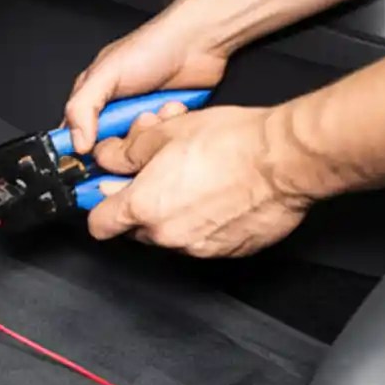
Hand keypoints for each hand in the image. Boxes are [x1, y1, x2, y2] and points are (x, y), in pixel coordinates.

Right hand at [65, 18, 228, 154]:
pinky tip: (169, 116)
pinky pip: (158, 142)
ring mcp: (139, 118)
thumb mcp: (106, 74)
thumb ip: (82, 107)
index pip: (74, 134)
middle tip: (130, 132)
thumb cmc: (153, 46)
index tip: (88, 160)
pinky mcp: (162, 124)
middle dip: (119, 144)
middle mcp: (114, 110)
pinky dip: (164, 134)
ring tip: (154, 115)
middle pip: (105, 146)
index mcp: (92, 97)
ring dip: (144, 137)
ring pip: (134, 148)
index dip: (78, 150)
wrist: (200, 42)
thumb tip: (76, 143)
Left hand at [87, 106, 314, 257]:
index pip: (99, 224)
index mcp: (143, 207)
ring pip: (168, 235)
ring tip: (194, 182)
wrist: (286, 159)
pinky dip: (202, 224)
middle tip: (159, 176)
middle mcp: (166, 235)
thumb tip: (107, 158)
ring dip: (172, 214)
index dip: (102, 205)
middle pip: (134, 230)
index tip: (110, 191)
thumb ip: (128, 152)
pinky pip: (201, 241)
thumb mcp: (166, 133)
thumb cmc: (231, 142)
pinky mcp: (227, 252)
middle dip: (140, 206)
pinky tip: (218, 197)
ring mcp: (197, 247)